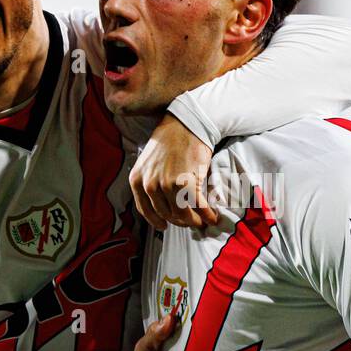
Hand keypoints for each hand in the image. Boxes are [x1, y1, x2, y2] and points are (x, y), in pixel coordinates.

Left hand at [129, 114, 216, 230]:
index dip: (157, 221)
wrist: (186, 124)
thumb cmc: (169, 140)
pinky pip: (198, 206)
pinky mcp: (187, 183)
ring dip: (194, 221)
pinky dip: (207, 215)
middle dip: (179, 221)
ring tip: (202, 220)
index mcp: (137, 180)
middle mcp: (150, 184)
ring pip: (182, 214)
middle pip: (166, 214)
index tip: (165, 225)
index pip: (146, 211)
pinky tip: (212, 217)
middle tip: (189, 221)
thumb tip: (160, 204)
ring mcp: (168, 185)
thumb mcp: (147, 162)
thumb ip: (148, 181)